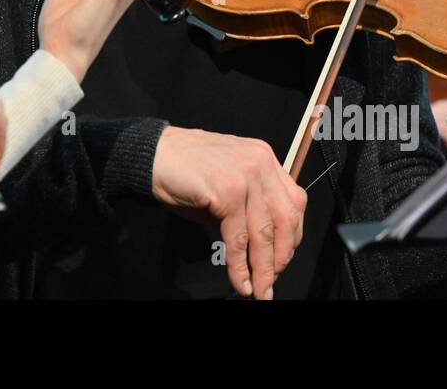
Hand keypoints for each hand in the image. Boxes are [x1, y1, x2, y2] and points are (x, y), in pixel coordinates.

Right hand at [151, 126, 305, 299]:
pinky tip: (239, 281)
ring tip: (259, 291)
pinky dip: (239, 265)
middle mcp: (261, 163)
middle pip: (286, 219)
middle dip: (281, 256)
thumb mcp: (225, 187)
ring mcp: (246, 176)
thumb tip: (257, 251)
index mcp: (264, 158)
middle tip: (270, 281)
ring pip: (264, 233)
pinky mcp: (228, 192)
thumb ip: (246, 210)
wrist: (152, 155)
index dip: (292, 236)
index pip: (294, 202)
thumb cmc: (183, 171)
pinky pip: (238, 239)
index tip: (282, 259)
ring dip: (262, 269)